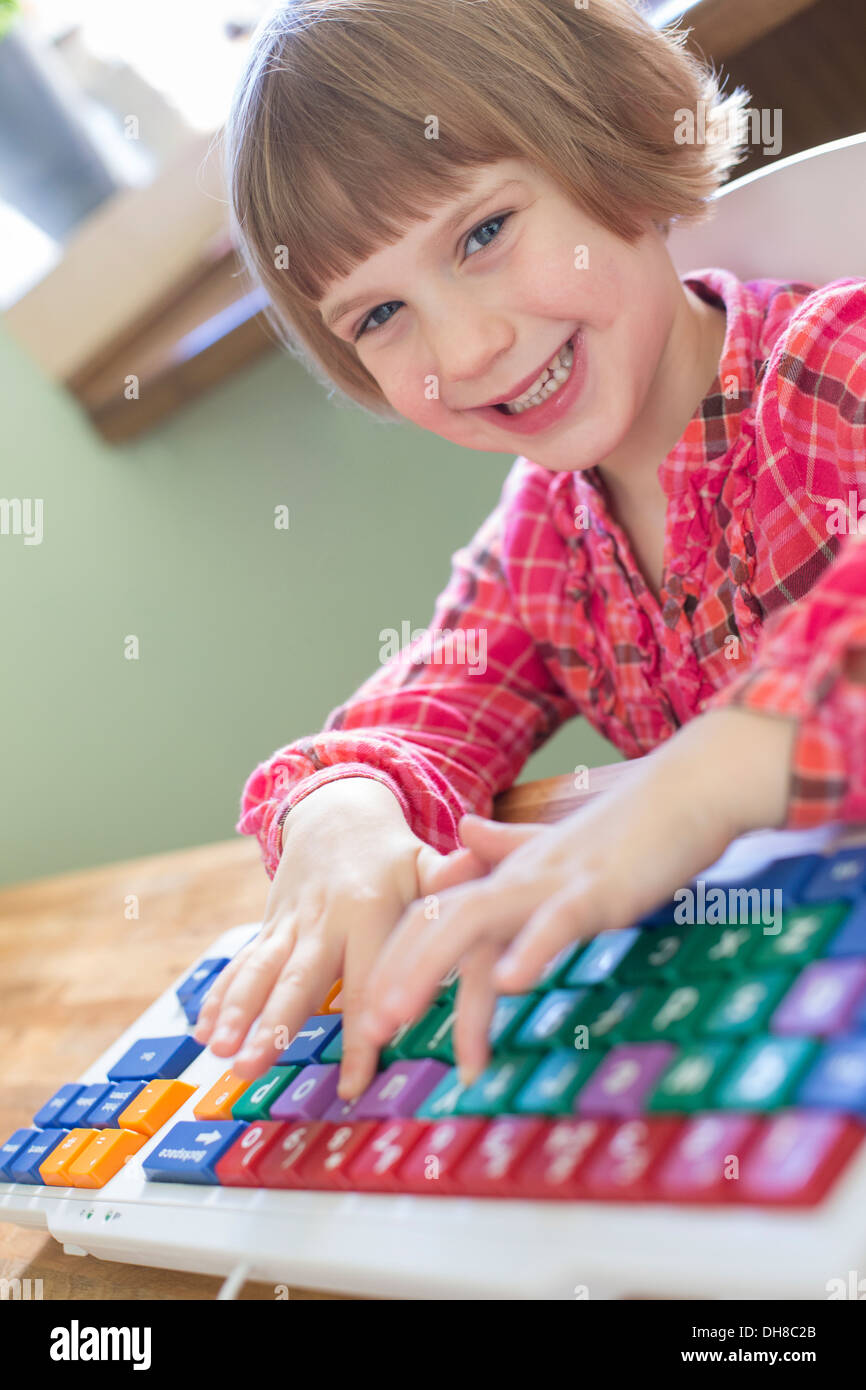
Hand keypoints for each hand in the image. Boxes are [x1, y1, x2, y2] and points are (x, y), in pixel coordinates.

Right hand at [192, 777, 495, 1096]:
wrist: (338, 814)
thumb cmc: (394, 856)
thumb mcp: (425, 861)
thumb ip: (451, 878)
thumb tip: (479, 866)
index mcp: (369, 911)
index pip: (365, 983)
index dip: (361, 1035)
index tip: (353, 1086)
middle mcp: (324, 921)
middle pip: (298, 980)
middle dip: (272, 1024)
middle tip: (248, 1066)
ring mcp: (292, 924)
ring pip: (260, 970)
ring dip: (237, 1011)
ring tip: (217, 1050)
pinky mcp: (271, 926)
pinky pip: (242, 961)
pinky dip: (220, 994)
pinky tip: (203, 1028)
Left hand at [361, 707, 796, 1081]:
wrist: (692, 787)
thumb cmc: (635, 824)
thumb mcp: (560, 843)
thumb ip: (509, 843)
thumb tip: (467, 829)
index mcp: (510, 871)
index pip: (436, 913)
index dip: (400, 958)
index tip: (376, 1010)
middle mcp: (519, 875)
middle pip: (439, 921)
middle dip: (399, 974)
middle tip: (371, 1030)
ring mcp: (554, 881)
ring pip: (473, 920)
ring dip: (431, 969)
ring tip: (402, 1015)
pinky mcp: (598, 889)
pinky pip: (555, 920)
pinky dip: (529, 950)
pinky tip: (509, 982)